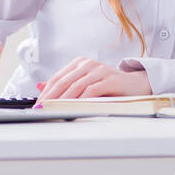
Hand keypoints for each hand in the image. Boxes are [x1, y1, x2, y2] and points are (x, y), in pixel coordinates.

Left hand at [35, 58, 152, 102]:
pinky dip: (81, 100)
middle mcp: (88, 64)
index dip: (46, 92)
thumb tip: (40, 86)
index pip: (58, 78)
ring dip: (63, 100)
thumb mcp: (84, 84)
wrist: (135, 85)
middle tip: (43, 109)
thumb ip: (65, 85)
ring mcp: (100, 70)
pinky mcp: (110, 79)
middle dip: (51, 97)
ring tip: (54, 110)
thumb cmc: (109, 86)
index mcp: (80, 63)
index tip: (38, 105)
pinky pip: (92, 90)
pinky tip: (74, 108)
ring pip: (76, 86)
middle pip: (64, 81)